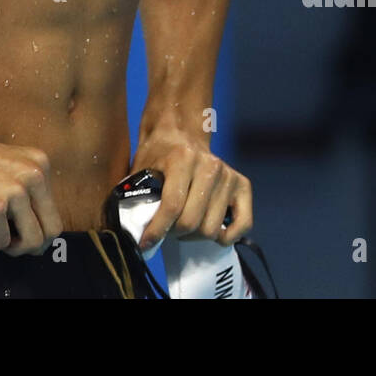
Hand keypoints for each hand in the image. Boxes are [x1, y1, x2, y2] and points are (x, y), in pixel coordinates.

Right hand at [0, 131, 64, 256]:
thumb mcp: (9, 164)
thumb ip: (28, 188)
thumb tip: (42, 232)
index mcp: (40, 163)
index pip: (54, 211)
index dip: (38, 228)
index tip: (18, 230)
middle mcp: (33, 174)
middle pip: (52, 230)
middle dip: (33, 245)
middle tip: (12, 244)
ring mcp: (15, 191)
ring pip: (33, 241)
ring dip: (14, 249)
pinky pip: (2, 243)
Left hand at [131, 127, 252, 250]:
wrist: (181, 132)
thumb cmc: (158, 153)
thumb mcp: (142, 166)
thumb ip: (138, 194)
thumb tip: (132, 227)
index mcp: (182, 158)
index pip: (172, 206)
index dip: (157, 230)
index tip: (145, 243)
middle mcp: (210, 165)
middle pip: (192, 222)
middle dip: (174, 233)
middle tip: (167, 228)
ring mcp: (228, 175)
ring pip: (212, 229)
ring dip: (195, 235)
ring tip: (184, 225)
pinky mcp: (242, 185)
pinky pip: (243, 224)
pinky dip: (227, 236)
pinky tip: (213, 233)